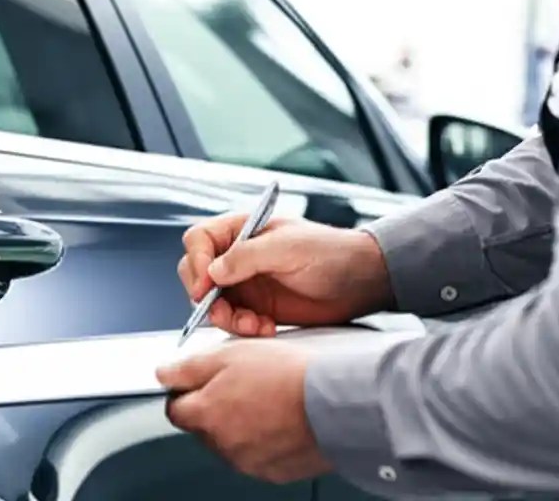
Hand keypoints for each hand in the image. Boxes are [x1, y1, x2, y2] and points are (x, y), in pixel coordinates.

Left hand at [156, 340, 331, 482]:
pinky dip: (262, 440)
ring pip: (229, 442)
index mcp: (206, 414)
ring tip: (267, 399)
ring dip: (238, 423)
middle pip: (202, 427)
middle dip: (213, 407)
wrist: (336, 404)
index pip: (175, 410)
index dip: (185, 392)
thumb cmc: (288, 375)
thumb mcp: (230, 354)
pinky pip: (256, 455)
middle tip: (242, 384)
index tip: (199, 381)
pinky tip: (281, 419)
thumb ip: (188, 367)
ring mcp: (248, 461)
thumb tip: (163, 374)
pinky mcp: (273, 472)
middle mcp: (222, 444)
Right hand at [176, 213, 391, 333]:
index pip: (199, 240)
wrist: (362, 283)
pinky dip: (243, 329)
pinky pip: (233, 321)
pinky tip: (266, 328)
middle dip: (205, 296)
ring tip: (253, 324)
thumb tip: (212, 270)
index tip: (206, 285)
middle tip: (223, 311)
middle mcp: (238, 256)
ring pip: (212, 302)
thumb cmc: (332, 253)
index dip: (196, 262)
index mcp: (241, 230)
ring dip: (226, 318)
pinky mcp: (257, 307)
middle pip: (196, 273)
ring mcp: (246, 283)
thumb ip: (247, 256)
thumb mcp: (288, 248)